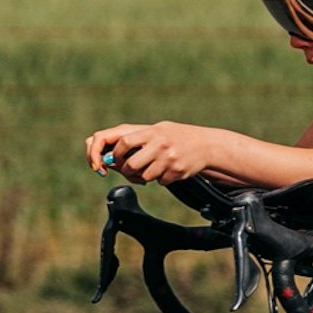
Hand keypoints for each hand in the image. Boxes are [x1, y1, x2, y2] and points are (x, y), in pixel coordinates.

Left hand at [86, 122, 217, 183]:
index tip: (112, 160)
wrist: (206, 145)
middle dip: (127, 171)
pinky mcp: (177, 171)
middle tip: (131, 170)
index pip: (124, 142)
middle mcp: (160, 143)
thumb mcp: (156, 131)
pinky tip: (169, 169)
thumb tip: (107, 158)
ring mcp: (169, 158)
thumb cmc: (175, 137)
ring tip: (154, 168)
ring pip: (145, 176)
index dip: (114, 154)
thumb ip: (134, 140)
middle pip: (131, 164)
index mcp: (151, 132)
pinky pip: (160, 181)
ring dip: (144, 177)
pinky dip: (161, 179)